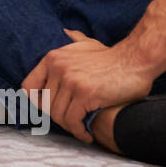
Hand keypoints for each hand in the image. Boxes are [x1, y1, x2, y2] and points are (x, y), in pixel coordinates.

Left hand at [20, 29, 154, 141]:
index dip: (35, 102)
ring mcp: (70, 81)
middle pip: (44, 105)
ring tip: (81, 129)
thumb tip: (66, 32)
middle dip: (57, 117)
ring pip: (58, 115)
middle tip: (71, 122)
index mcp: (53, 59)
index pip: (28, 87)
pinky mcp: (84, 94)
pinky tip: (87, 134)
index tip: (48, 111)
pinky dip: (79, 132)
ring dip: (70, 127)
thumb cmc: (113, 58)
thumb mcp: (88, 45)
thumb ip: (74, 41)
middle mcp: (57, 68)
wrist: (137, 60)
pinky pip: (73, 121)